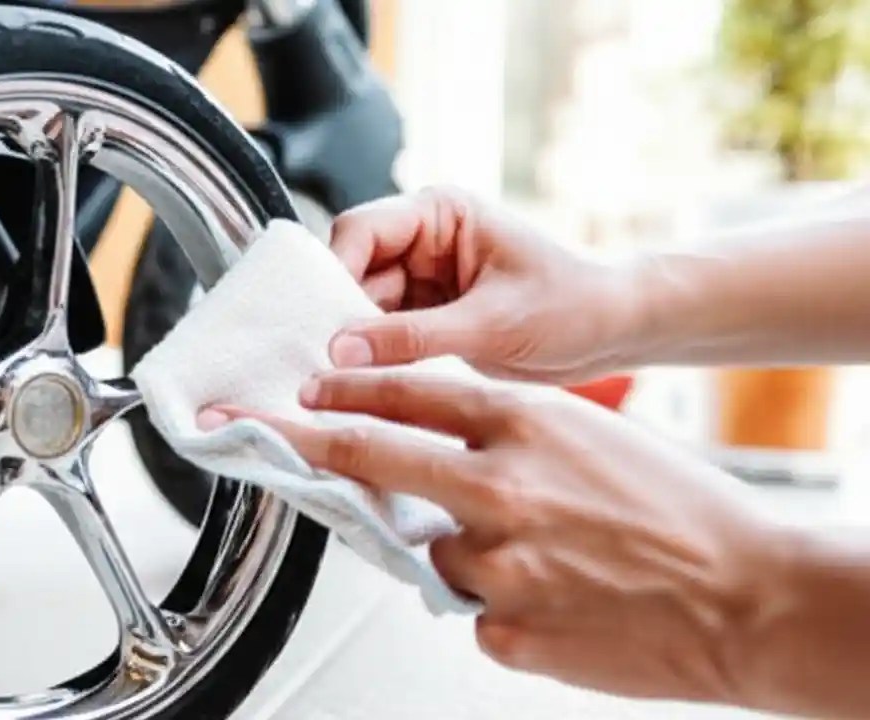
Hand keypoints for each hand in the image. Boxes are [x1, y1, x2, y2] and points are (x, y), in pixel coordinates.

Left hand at [198, 371, 785, 706]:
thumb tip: (435, 444)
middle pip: (369, 454)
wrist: (746, 598)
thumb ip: (506, 435)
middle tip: (257, 426)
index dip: (347, 384)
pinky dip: (496, 602)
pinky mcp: (501, 627)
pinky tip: (556, 597)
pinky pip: (470, 609)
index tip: (309, 386)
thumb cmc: (681, 512)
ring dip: (459, 549)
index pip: (406, 388)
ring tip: (540, 556)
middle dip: (302, 437)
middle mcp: (496, 485)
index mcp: (525, 421)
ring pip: (430, 550)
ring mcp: (494, 561)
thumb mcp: (591, 435)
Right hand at [327, 187, 643, 382]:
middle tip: (324, 362)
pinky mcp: (427, 317)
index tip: (324, 325)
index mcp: (441, 213)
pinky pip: (381, 335)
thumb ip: (412, 336)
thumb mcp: (491, 323)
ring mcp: (422, 280)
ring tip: (339, 380)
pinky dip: (371, 359)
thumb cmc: (574, 305)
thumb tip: (341, 349)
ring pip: (360, 308)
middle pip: (352, 271)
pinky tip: (361, 385)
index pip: (360, 232)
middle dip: (339, 315)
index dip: (335, 276)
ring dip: (353, 342)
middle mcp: (423, 240)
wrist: (616, 334)